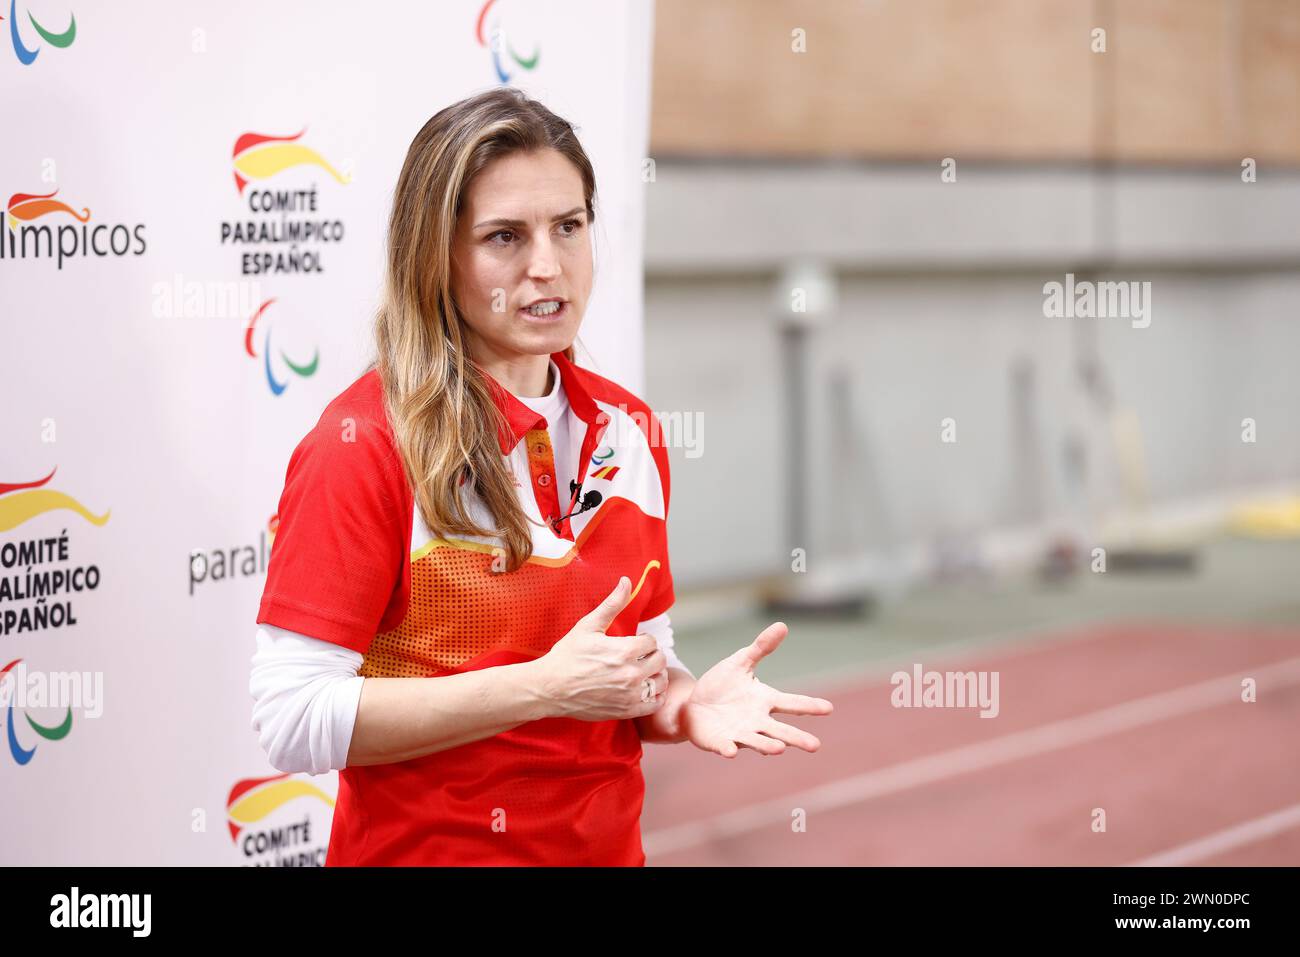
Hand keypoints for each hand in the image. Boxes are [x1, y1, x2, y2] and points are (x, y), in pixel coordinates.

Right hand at [531, 577, 669, 721]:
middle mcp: (631, 674)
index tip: (635, 642)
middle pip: (660, 660)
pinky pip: (654, 704)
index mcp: (624, 650)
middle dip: (652, 655)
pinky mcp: (625, 710)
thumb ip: (611, 604)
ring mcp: (629, 695)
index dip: (644, 640)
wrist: (550, 688)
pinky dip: (654, 696)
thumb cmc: (566, 655)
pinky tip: (645, 689)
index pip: (652, 642)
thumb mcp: (588, 626)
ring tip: (645, 672)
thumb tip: (626, 581)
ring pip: (661, 682)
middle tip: (641, 656)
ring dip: (656, 674)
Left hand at [679, 622, 832, 757]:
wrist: (694, 704)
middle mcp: (757, 721)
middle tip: (815, 746)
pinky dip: (728, 749)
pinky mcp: (719, 742)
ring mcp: (739, 734)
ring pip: (757, 742)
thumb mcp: (740, 662)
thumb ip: (761, 647)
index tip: (828, 708)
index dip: (809, 705)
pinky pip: (725, 747)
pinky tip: (732, 751)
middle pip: (780, 731)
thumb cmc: (721, 684)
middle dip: (796, 738)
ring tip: (780, 749)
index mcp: (765, 701)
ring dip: (767, 746)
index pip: (791, 702)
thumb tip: (782, 625)